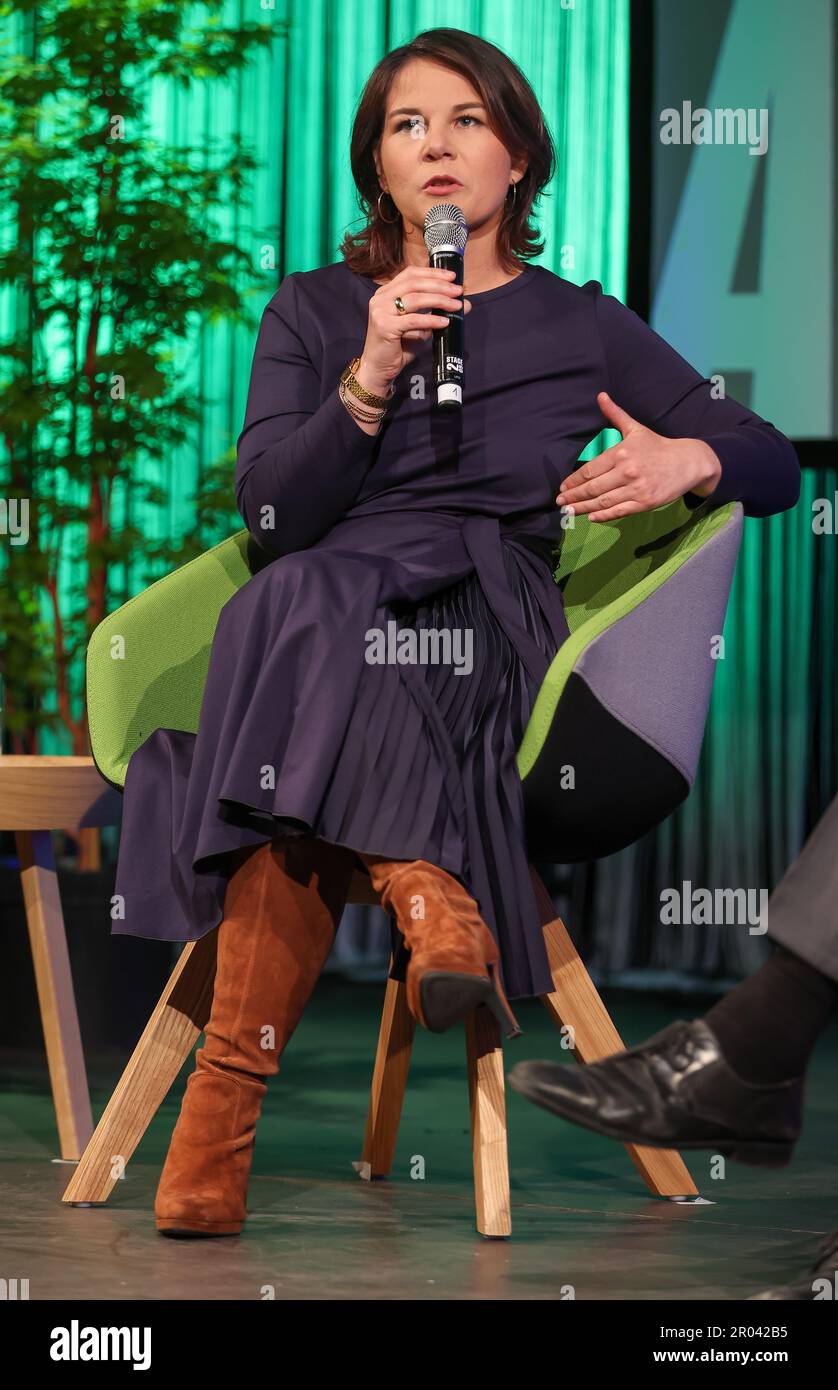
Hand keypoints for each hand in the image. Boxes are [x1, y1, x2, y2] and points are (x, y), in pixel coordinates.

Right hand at [357, 266, 471, 392]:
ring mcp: (380, 311)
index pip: (411, 274)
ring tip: (456, 306)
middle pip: (414, 283)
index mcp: (386, 292)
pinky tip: (444, 322)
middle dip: (440, 285)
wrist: (379, 368)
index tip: (452, 277)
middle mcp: (381, 298)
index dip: (433, 273)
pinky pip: (413, 320)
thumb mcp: (421, 326)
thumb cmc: (399, 347)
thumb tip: (465, 304)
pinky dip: (431, 320)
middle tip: (458, 291)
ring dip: (439, 300)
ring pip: (414, 299)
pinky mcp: (384, 326)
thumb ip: (437, 312)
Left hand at [556, 391, 722, 520]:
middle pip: (593, 488)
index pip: (590, 470)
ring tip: (569, 511)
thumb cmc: (657, 446)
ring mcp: (636, 488)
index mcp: (622, 453)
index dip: (574, 481)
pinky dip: (603, 515)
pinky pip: (619, 511)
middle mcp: (627, 471)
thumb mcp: (636, 428)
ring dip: (583, 508)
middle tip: (560, 502)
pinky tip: (591, 517)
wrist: (688, 462)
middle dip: (574, 496)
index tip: (563, 487)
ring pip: (603, 501)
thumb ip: (615, 415)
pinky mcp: (645, 502)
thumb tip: (600, 396)